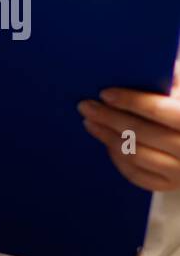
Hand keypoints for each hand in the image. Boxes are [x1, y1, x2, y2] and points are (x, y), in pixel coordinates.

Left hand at [80, 66, 179, 191]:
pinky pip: (135, 174)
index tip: (105, 93)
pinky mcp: (168, 185)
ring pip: (135, 155)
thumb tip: (134, 70)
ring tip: (91, 122)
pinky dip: (117, 158)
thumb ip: (169, 84)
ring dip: (108, 137)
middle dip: (110, 118)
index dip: (131, 101)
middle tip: (86, 106)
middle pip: (142, 133)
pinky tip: (106, 142)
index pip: (161, 110)